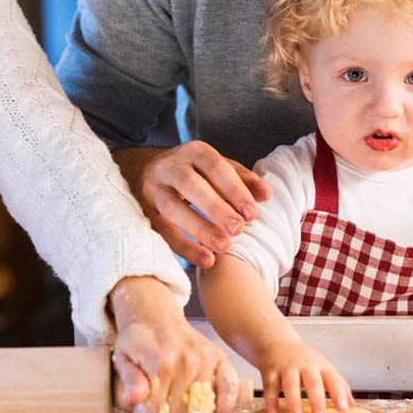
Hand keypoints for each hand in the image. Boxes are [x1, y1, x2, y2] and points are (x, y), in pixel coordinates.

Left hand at [109, 276, 238, 412]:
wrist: (154, 314)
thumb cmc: (137, 339)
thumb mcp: (123, 358)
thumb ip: (129, 381)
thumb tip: (133, 401)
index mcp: (162, 362)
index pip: (156, 411)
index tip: (140, 410)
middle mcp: (187, 361)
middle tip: (156, 405)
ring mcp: (204, 359)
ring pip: (201, 407)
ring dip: (189, 412)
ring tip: (175, 402)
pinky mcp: (218, 356)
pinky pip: (229, 386)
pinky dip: (225, 401)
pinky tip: (216, 408)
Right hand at [117, 142, 272, 267]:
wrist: (146, 173)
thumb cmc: (193, 172)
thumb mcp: (216, 168)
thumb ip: (241, 179)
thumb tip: (266, 193)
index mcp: (193, 152)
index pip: (215, 167)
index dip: (234, 189)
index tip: (252, 213)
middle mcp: (171, 167)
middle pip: (190, 185)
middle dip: (215, 207)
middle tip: (238, 229)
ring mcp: (154, 190)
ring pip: (172, 208)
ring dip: (199, 228)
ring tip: (224, 246)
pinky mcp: (146, 212)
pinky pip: (163, 231)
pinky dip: (184, 247)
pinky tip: (206, 260)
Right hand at [255, 338, 352, 412]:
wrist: (276, 342)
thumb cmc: (304, 359)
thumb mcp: (323, 367)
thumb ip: (339, 385)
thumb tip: (353, 406)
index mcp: (320, 366)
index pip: (333, 379)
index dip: (339, 394)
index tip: (344, 410)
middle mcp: (304, 365)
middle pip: (312, 382)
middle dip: (316, 400)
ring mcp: (286, 367)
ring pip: (289, 384)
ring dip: (293, 401)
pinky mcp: (270, 370)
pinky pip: (270, 385)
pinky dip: (271, 400)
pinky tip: (273, 412)